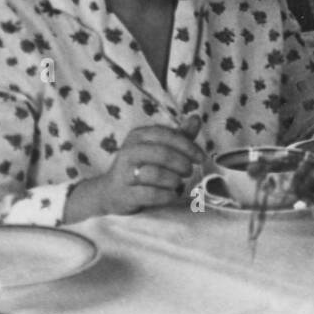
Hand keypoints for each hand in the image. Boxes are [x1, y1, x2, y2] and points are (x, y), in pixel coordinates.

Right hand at [73, 116, 202, 217]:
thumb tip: (196, 118)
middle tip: (189, 171)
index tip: (201, 158)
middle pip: (163, 154)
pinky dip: (166, 195)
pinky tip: (172, 195)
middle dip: (182, 164)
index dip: (189, 146)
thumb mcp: (159, 147)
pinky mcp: (124, 194)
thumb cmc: (141, 166)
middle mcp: (129, 151)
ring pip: (155, 174)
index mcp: (139, 135)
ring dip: (174, 180)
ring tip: (178, 183)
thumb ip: (179, 135)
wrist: (111, 192)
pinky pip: (150, 194)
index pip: (168, 135)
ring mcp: (124, 173)